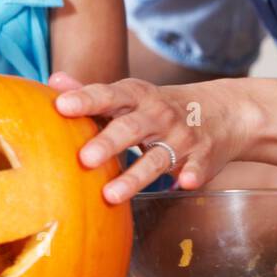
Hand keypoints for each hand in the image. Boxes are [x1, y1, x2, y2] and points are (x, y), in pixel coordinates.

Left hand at [49, 72, 248, 202]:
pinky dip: (192, 174)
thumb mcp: (130, 95)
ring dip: (135, 175)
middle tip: (84, 158)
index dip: (85, 100)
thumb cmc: (159, 108)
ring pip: (157, 157)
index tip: (62, 106)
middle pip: (131, 128)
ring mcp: (182, 138)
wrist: (223, 111)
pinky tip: (184, 183)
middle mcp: (158, 115)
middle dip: (108, 142)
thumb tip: (53, 82)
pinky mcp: (202, 159)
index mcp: (137, 97)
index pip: (107, 96)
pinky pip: (197, 168)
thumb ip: (92, 93)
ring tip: (111, 194)